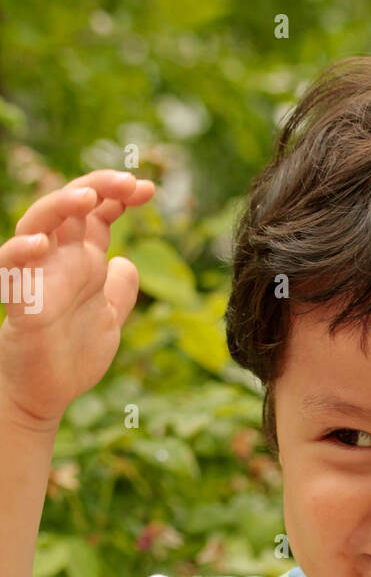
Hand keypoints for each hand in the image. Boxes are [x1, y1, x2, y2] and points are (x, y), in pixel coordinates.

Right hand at [0, 170, 154, 428]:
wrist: (47, 395)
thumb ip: (120, 289)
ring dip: (60, 205)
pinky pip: (10, 267)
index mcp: (81, 260)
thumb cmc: (72, 354)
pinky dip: (21, 251)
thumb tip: (126, 262)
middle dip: (98, 186)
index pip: (96, 213)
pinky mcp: (19, 300)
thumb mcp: (108, 316)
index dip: (119, 195)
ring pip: (36, 223)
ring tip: (87, 197)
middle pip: (70, 206)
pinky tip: (41, 244)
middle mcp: (58, 260)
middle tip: (129, 181)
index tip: (150, 189)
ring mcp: (36, 276)